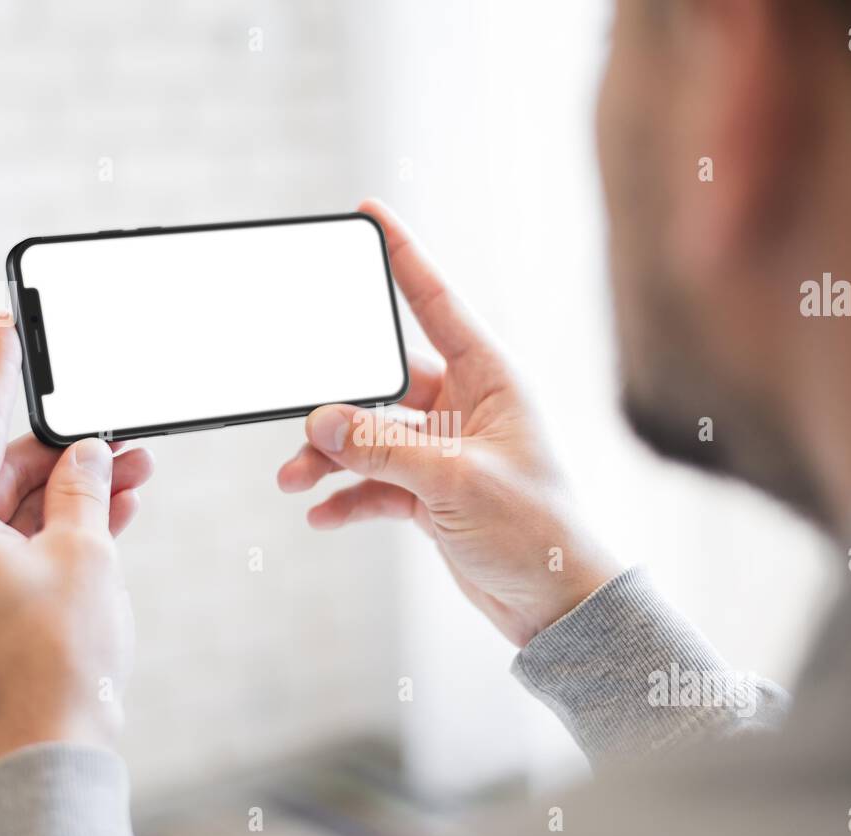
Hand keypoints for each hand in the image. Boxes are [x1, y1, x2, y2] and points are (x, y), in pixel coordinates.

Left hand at [0, 317, 154, 774]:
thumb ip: (86, 488)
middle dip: (69, 457)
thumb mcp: (86, 552)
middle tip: (126, 442)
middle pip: (0, 475)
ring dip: (73, 497)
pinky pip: (12, 553)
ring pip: (13, 516)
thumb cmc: (59, 658)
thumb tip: (88, 452)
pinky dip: (57, 535)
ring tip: (137, 478)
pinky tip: (112, 517)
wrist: (46, 753)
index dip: (0, 373)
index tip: (4, 328)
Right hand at [278, 199, 620, 647]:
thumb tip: (321, 421)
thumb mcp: (457, 484)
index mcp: (491, 379)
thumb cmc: (538, 534)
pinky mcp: (430, 492)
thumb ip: (386, 449)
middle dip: (336, 401)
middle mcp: (465, 406)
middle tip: (298, 413)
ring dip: (331, 457)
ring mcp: (444, 450)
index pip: (438, 302)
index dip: (403, 256)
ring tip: (295, 481)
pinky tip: (324, 515)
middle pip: (383, 381)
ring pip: (370, 436)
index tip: (368, 213)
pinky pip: (374, 481)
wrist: (555, 607)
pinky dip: (347, 496)